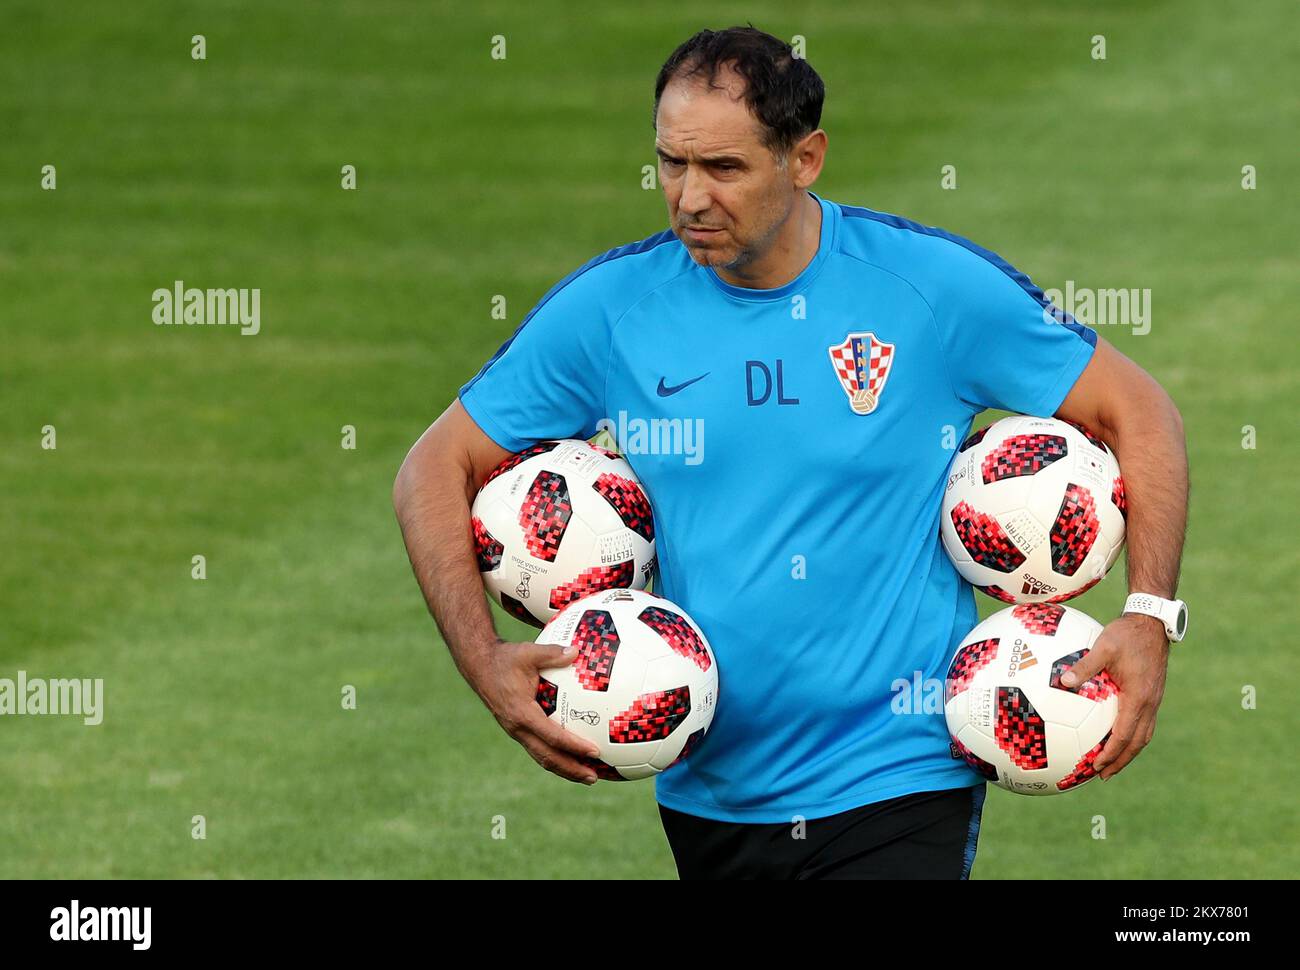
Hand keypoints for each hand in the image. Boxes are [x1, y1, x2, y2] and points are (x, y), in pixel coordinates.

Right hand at [468, 640, 602, 784]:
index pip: (552, 736)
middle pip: (546, 757)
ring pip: (541, 757)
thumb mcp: (528, 652)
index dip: (573, 746)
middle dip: (570, 769)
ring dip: (564, 769)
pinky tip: (573, 757)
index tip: (594, 751)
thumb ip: (552, 654)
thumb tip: (577, 652)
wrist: (479, 666)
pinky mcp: (518, 730)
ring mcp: (516, 731)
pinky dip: (556, 757)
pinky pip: (538, 748)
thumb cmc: (505, 659)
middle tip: (594, 777)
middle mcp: (518, 728)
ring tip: (588, 776)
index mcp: (521, 713)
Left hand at [1060, 612, 1169, 779]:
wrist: (1152, 623)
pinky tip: (1118, 735)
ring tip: (1112, 764)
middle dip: (1121, 761)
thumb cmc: (1127, 634)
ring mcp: (1154, 699)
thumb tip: (1062, 680)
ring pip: (1144, 734)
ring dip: (1129, 751)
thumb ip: (1084, 666)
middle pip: (1137, 742)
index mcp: (1139, 697)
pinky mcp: (1153, 693)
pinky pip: (1144, 722)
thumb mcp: (1103, 647)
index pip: (1124, 734)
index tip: (1096, 767)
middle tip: (1103, 775)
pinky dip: (1132, 735)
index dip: (1111, 753)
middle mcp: (1150, 702)